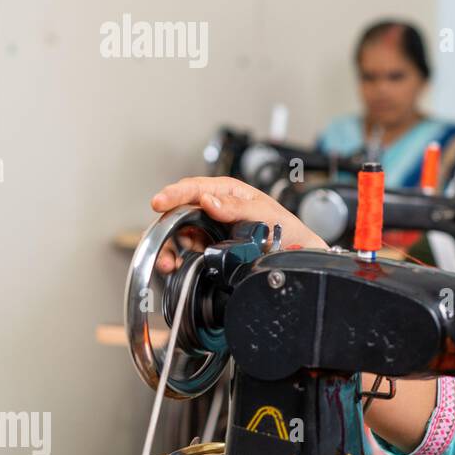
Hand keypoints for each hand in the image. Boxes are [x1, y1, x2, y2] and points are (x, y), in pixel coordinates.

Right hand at [149, 176, 326, 271]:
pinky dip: (177, 258)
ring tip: (167, 262)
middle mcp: (214, 208)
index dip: (174, 194)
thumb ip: (237, 207)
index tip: (159, 202)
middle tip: (159, 240)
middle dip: (165, 226)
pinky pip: (187, 250)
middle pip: (179, 211)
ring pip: (178, 233)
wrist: (295, 252)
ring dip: (168, 247)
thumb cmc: (284, 227)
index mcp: (227, 192)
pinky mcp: (209, 247)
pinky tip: (175, 267)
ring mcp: (209, 228)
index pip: (194, 188)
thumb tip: (208, 201)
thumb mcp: (264, 213)